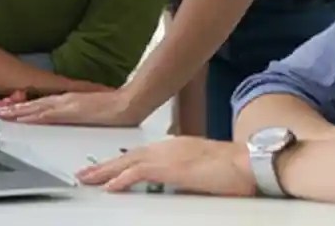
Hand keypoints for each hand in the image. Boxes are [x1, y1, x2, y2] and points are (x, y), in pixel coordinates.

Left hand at [0, 88, 139, 126]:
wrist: (128, 103)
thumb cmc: (114, 107)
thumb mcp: (91, 109)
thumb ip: (78, 112)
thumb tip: (71, 116)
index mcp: (68, 99)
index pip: (41, 102)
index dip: (24, 106)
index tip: (10, 109)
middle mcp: (64, 99)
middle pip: (35, 103)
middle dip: (16, 108)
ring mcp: (67, 104)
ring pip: (37, 107)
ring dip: (20, 110)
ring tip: (4, 114)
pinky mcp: (73, 110)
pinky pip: (50, 113)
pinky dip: (36, 114)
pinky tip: (26, 117)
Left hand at [77, 136, 255, 196]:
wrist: (248, 162)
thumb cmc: (234, 168)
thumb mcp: (201, 169)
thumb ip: (183, 173)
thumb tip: (174, 185)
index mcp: (174, 146)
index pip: (139, 153)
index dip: (120, 161)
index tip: (105, 169)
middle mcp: (166, 147)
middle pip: (128, 156)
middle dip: (105, 166)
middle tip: (86, 174)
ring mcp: (167, 155)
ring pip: (127, 163)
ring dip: (105, 172)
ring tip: (88, 180)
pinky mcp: (170, 168)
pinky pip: (138, 174)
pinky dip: (121, 180)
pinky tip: (109, 186)